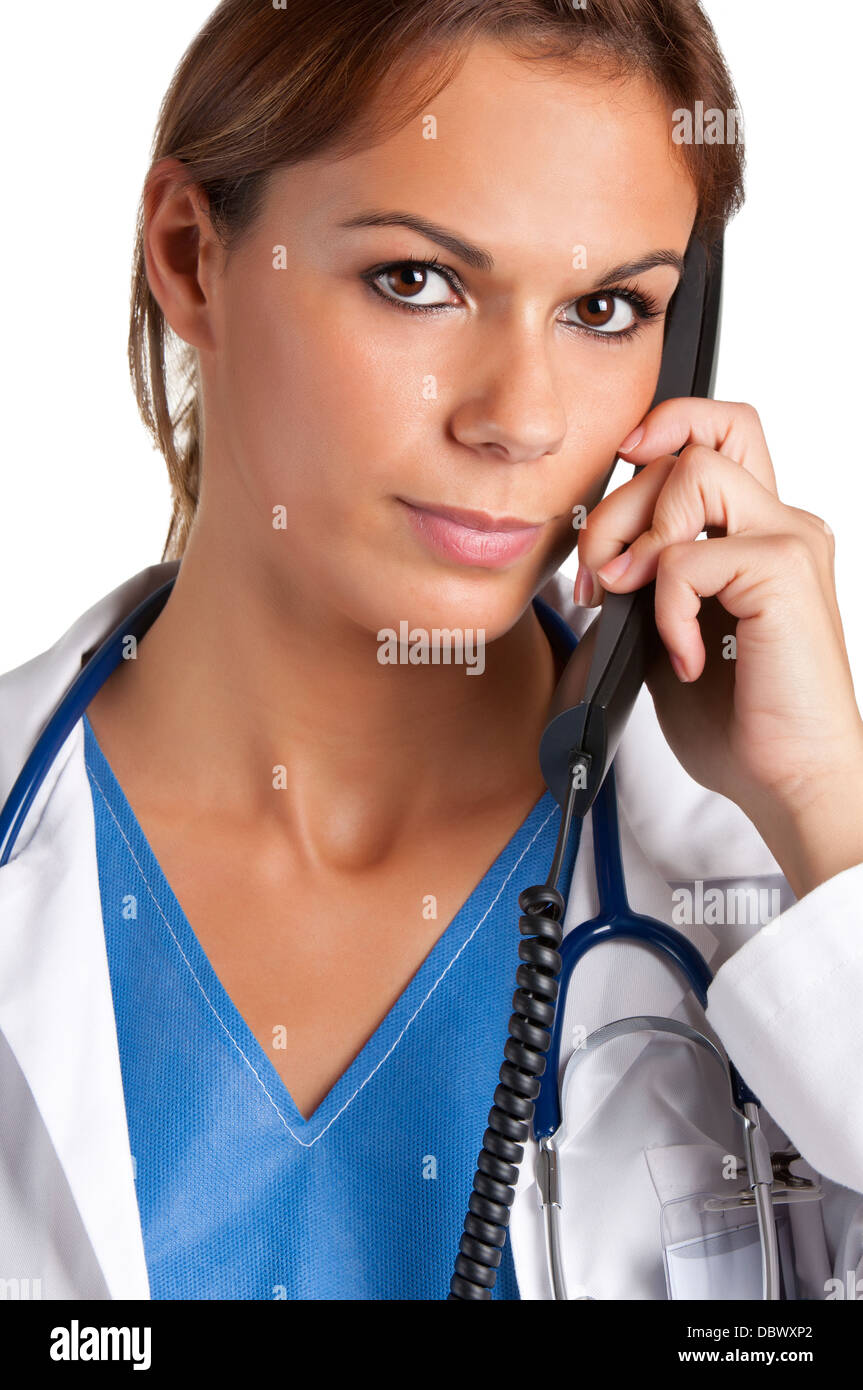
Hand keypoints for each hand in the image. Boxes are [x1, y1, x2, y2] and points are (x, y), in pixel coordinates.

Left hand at [574, 397, 862, 897]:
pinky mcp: (785, 572)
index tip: (622, 465)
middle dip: (618, 503)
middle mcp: (782, 524)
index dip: (667, 425)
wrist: (793, 780)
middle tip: (599, 575)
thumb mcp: (673, 637)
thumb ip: (650, 584)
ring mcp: (789, 542)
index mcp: (759, 533)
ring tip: (634, 600)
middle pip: (694, 440)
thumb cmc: (744, 722)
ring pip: (694, 471)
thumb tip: (600, 557)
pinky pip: (688, 555)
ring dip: (637, 536)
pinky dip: (666, 608)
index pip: (723, 429)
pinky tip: (687, 657)